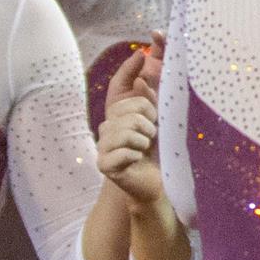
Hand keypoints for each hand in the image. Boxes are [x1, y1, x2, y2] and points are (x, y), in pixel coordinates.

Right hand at [98, 47, 163, 206]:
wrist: (156, 181)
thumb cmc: (157, 150)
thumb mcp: (157, 122)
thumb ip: (150, 100)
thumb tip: (140, 79)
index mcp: (117, 115)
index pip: (134, 101)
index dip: (150, 111)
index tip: (154, 122)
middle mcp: (105, 129)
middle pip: (131, 116)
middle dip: (149, 129)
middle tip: (150, 140)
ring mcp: (102, 147)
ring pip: (126, 134)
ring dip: (143, 143)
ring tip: (143, 150)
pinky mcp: (104, 165)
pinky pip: (124, 153)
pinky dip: (136, 157)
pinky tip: (136, 161)